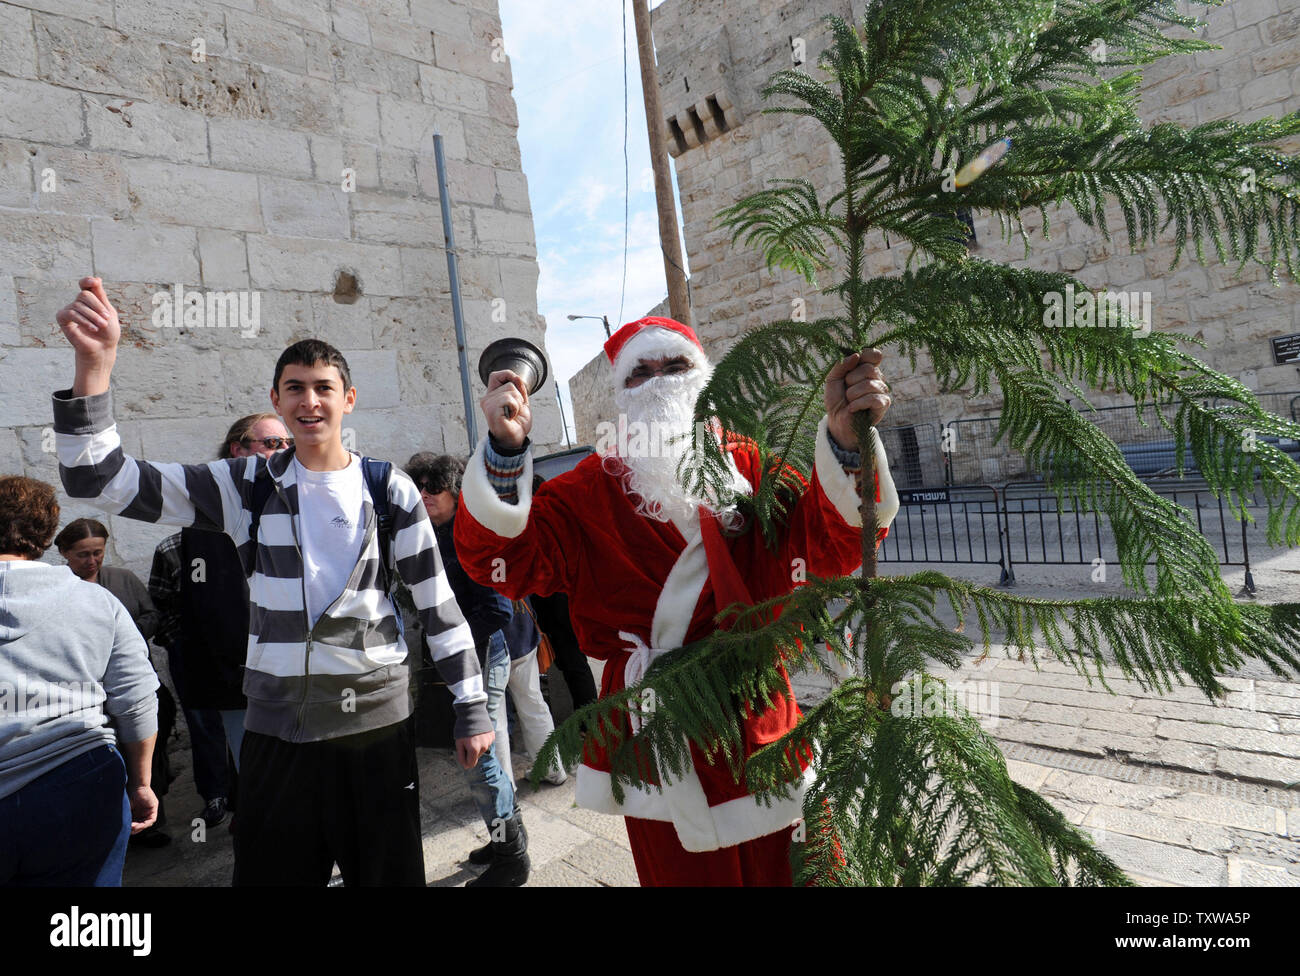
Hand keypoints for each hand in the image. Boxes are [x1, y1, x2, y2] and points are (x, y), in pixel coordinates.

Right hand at [56, 276, 120, 395]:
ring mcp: (70, 310)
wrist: (102, 349)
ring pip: (78, 305)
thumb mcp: (108, 312)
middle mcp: (79, 303)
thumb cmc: (108, 332)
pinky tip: (93, 328)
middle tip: (106, 320)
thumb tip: (96, 278)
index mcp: (91, 300)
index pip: (85, 284)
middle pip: (84, 294)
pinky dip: (83, 320)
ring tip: (101, 326)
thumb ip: (101, 296)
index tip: (94, 282)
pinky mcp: (62, 319)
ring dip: (93, 316)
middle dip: (97, 307)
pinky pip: (70, 313)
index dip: (88, 281)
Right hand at [127, 784, 158, 833]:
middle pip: (141, 825)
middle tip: (128, 830)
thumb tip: (118, 827)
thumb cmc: (129, 794)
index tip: (125, 830)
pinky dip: (145, 823)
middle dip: (135, 829)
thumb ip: (126, 816)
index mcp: (137, 812)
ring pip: (146, 823)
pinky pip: (152, 819)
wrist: (136, 785)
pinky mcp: (154, 808)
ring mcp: (149, 810)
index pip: (136, 824)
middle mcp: (144, 812)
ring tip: (132, 827)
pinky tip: (139, 825)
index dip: (131, 828)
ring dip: (140, 827)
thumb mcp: (126, 808)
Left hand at [455, 730, 495, 769]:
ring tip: (473, 736)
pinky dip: (482, 740)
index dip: (465, 761)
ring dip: (477, 746)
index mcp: (474, 749)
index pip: (471, 764)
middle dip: (471, 752)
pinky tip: (479, 733)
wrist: (473, 712)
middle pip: (476, 756)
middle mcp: (484, 747)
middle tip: (467, 741)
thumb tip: (465, 766)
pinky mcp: (492, 736)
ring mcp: (489, 741)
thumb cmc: (464, 728)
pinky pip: (486, 743)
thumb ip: (461, 756)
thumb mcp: (459, 742)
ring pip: (482, 750)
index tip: (463, 754)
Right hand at [480, 370, 531, 448]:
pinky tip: (511, 417)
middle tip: (515, 410)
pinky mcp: (491, 410)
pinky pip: (509, 399)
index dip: (508, 375)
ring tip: (512, 414)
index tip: (517, 385)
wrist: (515, 439)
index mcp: (492, 395)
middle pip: (509, 383)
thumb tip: (517, 377)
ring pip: (511, 390)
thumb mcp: (521, 402)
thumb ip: (519, 389)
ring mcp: (488, 404)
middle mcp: (487, 399)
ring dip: (518, 404)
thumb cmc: (517, 424)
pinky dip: (515, 407)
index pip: (496, 375)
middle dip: (519, 397)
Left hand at [825, 347, 890, 448]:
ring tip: (849, 401)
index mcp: (866, 368)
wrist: (837, 420)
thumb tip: (856, 356)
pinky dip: (858, 404)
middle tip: (847, 389)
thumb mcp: (832, 378)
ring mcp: (882, 390)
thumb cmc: (836, 399)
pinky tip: (852, 408)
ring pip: (869, 384)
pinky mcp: (883, 404)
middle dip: (851, 380)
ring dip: (852, 394)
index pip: (874, 354)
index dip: (864, 356)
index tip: (851, 366)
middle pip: (869, 369)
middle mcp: (877, 377)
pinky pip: (873, 398)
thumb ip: (841, 365)